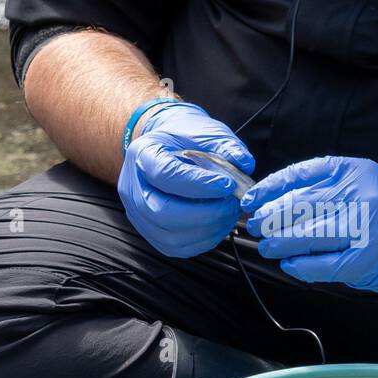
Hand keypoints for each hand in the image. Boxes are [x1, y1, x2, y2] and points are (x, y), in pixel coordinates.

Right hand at [118, 102, 254, 257]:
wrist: (165, 147)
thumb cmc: (181, 138)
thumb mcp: (203, 129)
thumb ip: (224, 144)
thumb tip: (244, 163)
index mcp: (142, 155)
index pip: (165, 176)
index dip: (199, 185)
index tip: (228, 185)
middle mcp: (133, 188)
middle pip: (162, 213)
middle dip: (205, 213)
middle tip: (232, 204)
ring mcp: (138, 215)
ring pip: (169, 236)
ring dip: (207, 229)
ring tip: (228, 213)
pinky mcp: (150, 233)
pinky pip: (175, 247)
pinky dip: (202, 240)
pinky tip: (218, 224)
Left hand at [241, 157, 377, 303]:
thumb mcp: (355, 184)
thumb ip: (318, 188)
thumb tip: (268, 201)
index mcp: (354, 171)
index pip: (301, 175)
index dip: (270, 190)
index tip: (250, 201)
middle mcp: (361, 195)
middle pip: (301, 206)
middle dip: (270, 218)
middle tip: (255, 226)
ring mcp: (365, 228)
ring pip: (308, 235)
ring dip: (280, 243)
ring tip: (266, 246)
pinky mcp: (365, 258)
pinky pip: (323, 264)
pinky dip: (301, 265)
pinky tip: (289, 264)